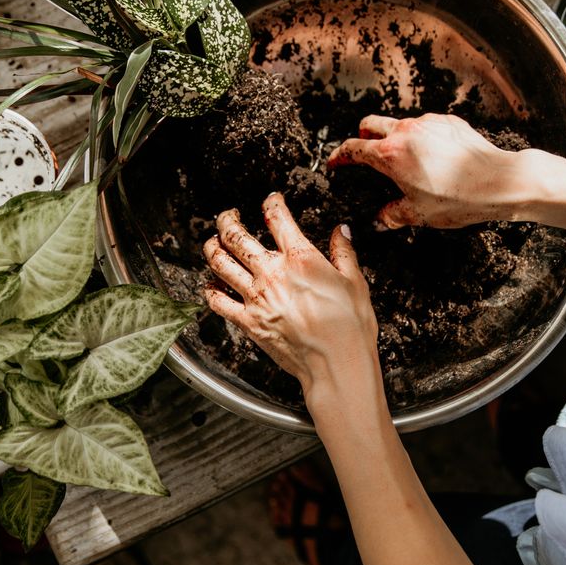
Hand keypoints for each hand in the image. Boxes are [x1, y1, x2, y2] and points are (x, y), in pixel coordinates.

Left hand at [202, 193, 379, 399]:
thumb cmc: (350, 327)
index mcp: (301, 259)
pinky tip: (211, 286)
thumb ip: (344, 252)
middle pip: (236, 235)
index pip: (277, 217)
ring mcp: (256, 298)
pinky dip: (210, 291)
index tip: (272, 200)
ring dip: (212, 247)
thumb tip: (341, 231)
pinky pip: (217, 302)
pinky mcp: (248, 322)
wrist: (337, 364)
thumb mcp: (356, 282)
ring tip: (212, 242)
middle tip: (229, 215)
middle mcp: (273, 274)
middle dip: (228, 219)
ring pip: (220, 263)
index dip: (272, 202)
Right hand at [327, 113, 532, 228]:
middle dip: (361, 136)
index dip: (340, 156)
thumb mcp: (418, 215)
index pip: (354, 148)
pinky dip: (420, 137)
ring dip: (393, 137)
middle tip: (363, 152)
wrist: (499, 181)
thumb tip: (380, 220)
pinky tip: (432, 157)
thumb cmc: (458, 200)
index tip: (335, 163)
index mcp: (390, 155)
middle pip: (370, 124)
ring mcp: (428, 123)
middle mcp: (405, 132)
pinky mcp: (448, 121)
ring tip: (403, 159)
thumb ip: (392, 216)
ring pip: (399, 123)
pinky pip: (425, 125)